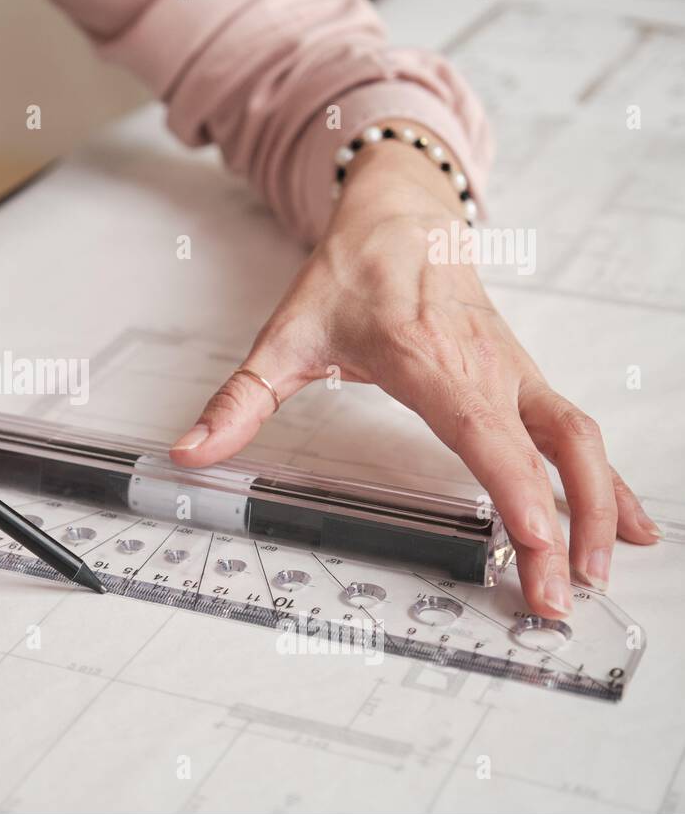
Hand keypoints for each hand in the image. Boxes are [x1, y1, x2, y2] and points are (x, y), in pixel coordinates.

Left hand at [171, 127, 659, 617]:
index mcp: (426, 356)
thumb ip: (239, 400)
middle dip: (564, 524)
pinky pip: (575, 429)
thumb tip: (189, 452)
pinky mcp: (526, 376)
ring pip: (576, 438)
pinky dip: (605, 476)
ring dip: (598, 504)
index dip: (516, 488)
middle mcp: (484, 365)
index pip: (482, 431)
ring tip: (602, 571)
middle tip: (561, 596)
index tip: (536, 544)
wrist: (399, 217)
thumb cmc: (348, 275)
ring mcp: (514, 370)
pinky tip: (624, 521)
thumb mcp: (283, 336)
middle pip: (547, 447)